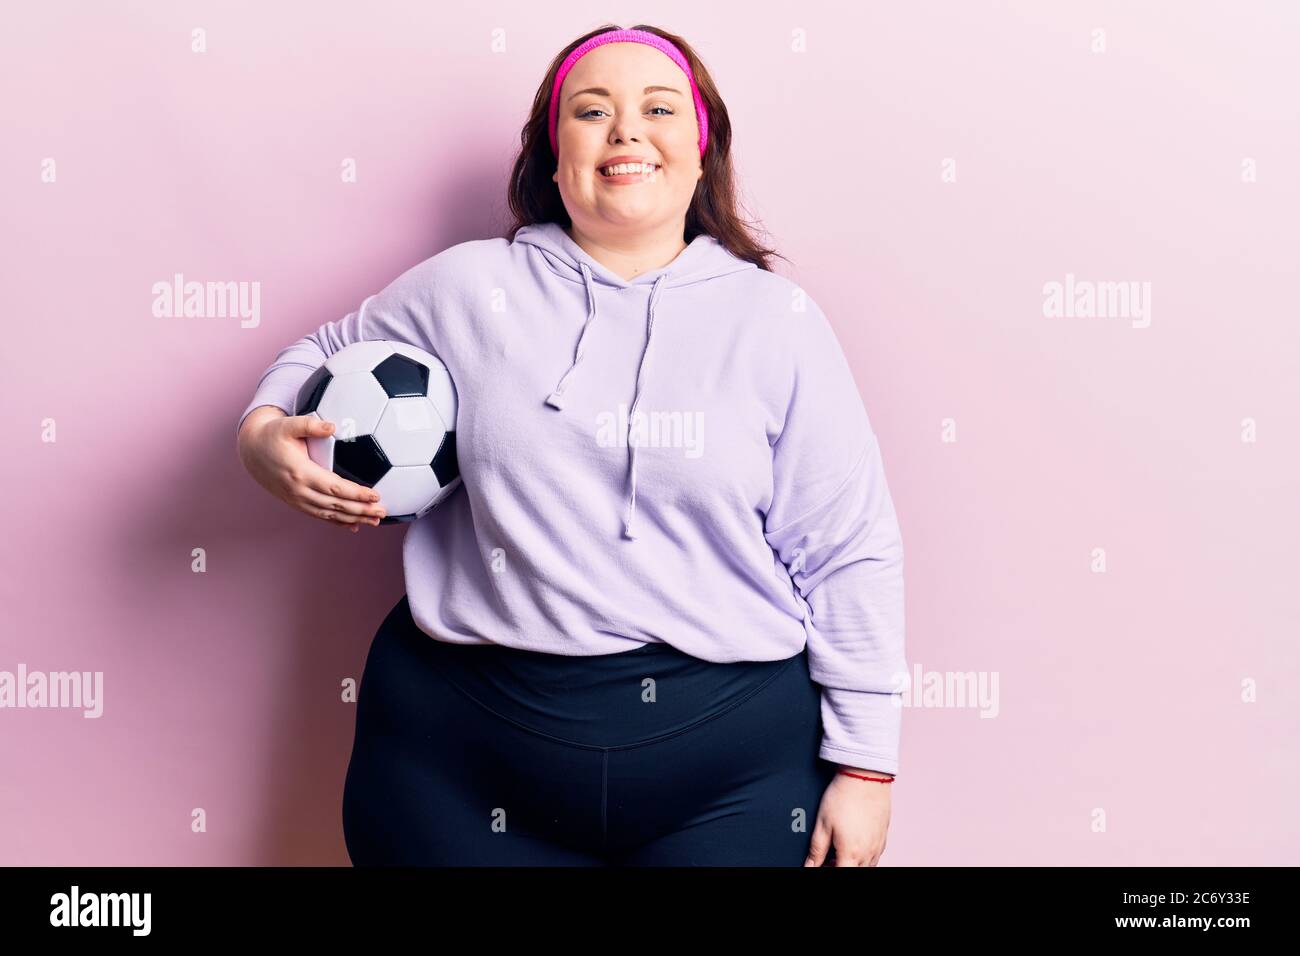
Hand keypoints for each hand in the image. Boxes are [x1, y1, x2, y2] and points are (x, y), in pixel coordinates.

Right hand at [238, 409, 387, 531]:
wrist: (251, 450)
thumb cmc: (272, 435)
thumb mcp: (288, 424)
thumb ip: (310, 424)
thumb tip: (331, 426)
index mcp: (300, 472)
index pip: (334, 488)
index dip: (356, 493)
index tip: (375, 495)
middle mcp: (299, 490)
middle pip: (335, 505)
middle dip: (361, 510)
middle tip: (383, 511)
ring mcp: (297, 499)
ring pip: (329, 514)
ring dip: (353, 518)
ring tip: (375, 521)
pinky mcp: (296, 502)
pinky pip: (319, 516)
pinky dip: (337, 522)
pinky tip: (354, 526)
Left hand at [804, 766, 892, 866]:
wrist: (865, 776)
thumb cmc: (843, 797)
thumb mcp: (823, 824)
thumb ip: (816, 850)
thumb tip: (809, 866)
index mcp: (851, 853)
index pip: (841, 874)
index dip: (828, 871)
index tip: (822, 864)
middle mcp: (868, 853)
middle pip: (855, 872)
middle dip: (840, 867)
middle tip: (827, 858)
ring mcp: (878, 845)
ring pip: (867, 866)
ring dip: (853, 863)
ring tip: (839, 849)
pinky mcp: (883, 836)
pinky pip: (875, 855)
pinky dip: (864, 856)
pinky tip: (854, 842)